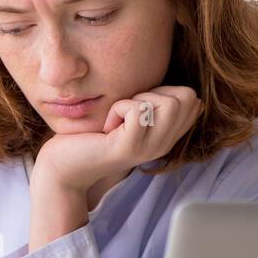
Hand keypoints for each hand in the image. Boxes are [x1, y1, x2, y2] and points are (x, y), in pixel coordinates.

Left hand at [32, 85, 201, 195]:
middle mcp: (163, 145)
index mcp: (166, 136)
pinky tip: (107, 125)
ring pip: (169, 103)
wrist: (63, 166)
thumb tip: (191, 95)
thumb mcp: (130, 117)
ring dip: (137, 99)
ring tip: (117, 117)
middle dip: (153, 92)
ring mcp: (148, 148)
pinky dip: (119, 107)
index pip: (193, 101)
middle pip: (186, 97)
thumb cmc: (92, 135)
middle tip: (126, 110)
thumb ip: (154, 106)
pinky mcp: (129, 148)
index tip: (137, 105)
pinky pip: (137, 110)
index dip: (165, 91)